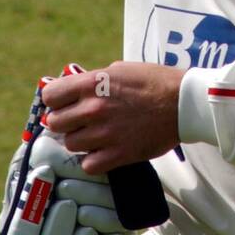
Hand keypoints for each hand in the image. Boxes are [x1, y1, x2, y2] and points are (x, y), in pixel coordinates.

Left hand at [42, 61, 184, 175]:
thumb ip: (93, 79)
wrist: (183, 104)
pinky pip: (88, 165)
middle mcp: (93, 108)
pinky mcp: (118, 154)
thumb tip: (73, 87)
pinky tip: (103, 152)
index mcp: (92, 83)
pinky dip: (93, 161)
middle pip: (56, 123)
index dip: (56, 100)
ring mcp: (105, 133)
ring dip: (80, 141)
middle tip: (79, 121)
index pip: (50, 96)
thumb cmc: (154, 82)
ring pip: (71, 144)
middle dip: (66, 122)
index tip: (64, 103)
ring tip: (95, 136)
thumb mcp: (120, 69)